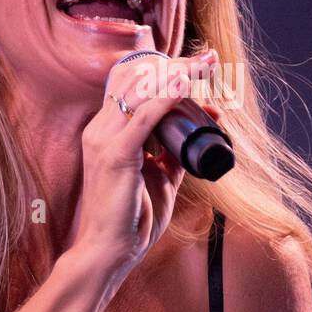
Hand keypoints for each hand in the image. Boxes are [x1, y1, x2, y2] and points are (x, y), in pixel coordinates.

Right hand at [72, 48, 220, 283]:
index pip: (132, 84)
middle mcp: (100, 128)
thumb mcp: (159, 177)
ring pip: (141, 91)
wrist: (110, 251)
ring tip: (206, 66)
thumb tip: (196, 133)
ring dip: (177, 74)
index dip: (166, 70)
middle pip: (137, 79)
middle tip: (210, 60)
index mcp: (106, 131)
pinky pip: (143, 118)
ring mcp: (104, 139)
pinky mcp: (114, 155)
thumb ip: (171, 153)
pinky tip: (184, 85)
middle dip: (177, 65)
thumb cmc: (131, 218)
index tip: (199, 66)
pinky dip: (166, 98)